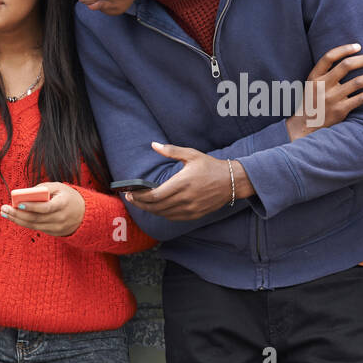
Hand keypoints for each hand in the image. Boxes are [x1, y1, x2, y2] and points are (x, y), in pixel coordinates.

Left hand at [0, 181, 85, 235]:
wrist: (85, 214)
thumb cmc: (68, 197)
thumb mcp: (59, 187)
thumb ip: (43, 189)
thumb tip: (24, 194)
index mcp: (63, 204)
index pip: (46, 208)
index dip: (32, 207)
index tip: (18, 204)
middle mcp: (60, 218)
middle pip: (36, 218)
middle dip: (18, 214)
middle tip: (4, 208)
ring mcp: (57, 228)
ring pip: (33, 225)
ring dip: (17, 219)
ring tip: (5, 213)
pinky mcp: (54, 233)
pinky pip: (36, 228)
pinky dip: (24, 223)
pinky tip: (15, 217)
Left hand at [124, 142, 252, 219]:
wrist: (232, 181)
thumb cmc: (210, 166)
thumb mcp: (191, 154)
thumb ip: (171, 151)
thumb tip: (153, 145)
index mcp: (183, 183)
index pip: (155, 195)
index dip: (140, 197)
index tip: (130, 193)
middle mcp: (186, 198)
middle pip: (156, 207)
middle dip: (140, 204)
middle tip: (130, 198)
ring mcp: (191, 209)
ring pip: (163, 214)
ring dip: (150, 210)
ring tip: (141, 202)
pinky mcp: (195, 214)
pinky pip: (173, 217)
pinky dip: (162, 213)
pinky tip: (157, 207)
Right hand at [286, 43, 362, 140]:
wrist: (305, 127)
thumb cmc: (312, 103)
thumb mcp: (312, 85)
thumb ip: (325, 74)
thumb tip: (350, 60)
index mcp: (314, 77)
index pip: (329, 57)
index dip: (345, 49)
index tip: (359, 46)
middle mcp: (322, 86)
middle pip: (346, 66)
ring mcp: (331, 98)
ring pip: (358, 82)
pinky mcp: (340, 110)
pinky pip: (361, 98)